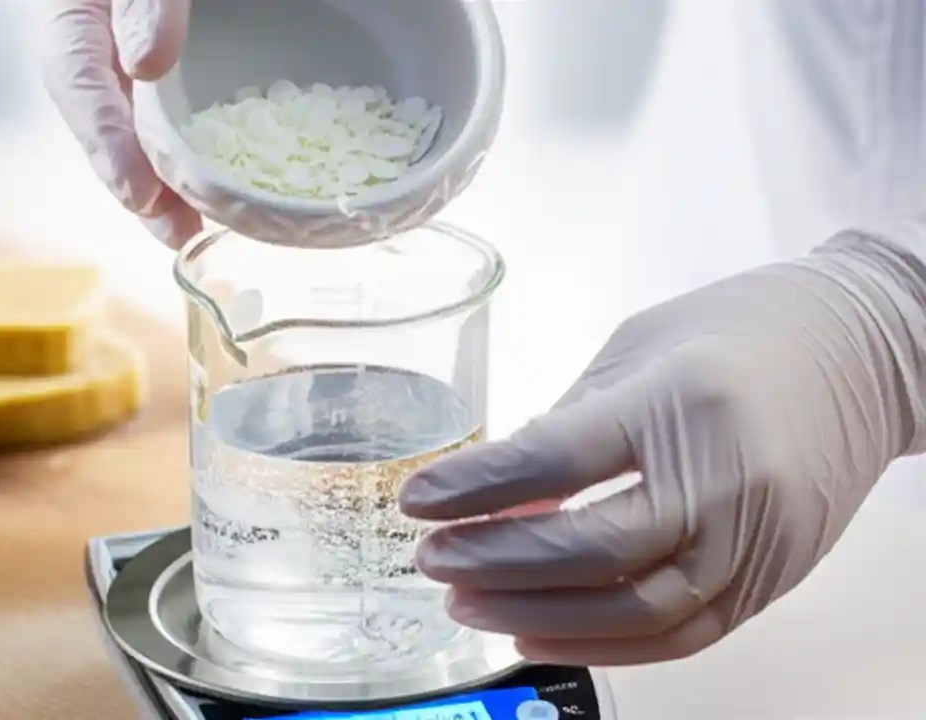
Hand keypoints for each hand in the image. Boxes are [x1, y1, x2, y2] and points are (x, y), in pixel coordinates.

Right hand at [41, 0, 201, 247]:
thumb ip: (144, 0)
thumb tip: (148, 62)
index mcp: (72, 20)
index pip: (77, 85)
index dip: (107, 145)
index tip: (139, 193)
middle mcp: (94, 51)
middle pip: (107, 129)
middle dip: (141, 190)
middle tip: (179, 236)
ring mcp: (128, 69)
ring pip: (137, 136)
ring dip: (166, 189)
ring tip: (199, 235)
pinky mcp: (164, 79)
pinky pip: (170, 123)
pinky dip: (187, 161)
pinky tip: (216, 194)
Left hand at [400, 233, 925, 665]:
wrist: (864, 352)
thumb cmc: (738, 331)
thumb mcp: (634, 348)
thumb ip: (566, 426)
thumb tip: (495, 499)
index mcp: (679, 399)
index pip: (556, 459)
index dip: (475, 488)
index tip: (418, 499)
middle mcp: (724, 476)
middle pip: (592, 546)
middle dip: (495, 561)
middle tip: (433, 559)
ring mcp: (755, 536)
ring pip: (634, 606)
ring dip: (537, 614)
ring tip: (466, 603)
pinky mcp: (771, 577)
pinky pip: (682, 633)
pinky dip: (604, 643)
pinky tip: (537, 632)